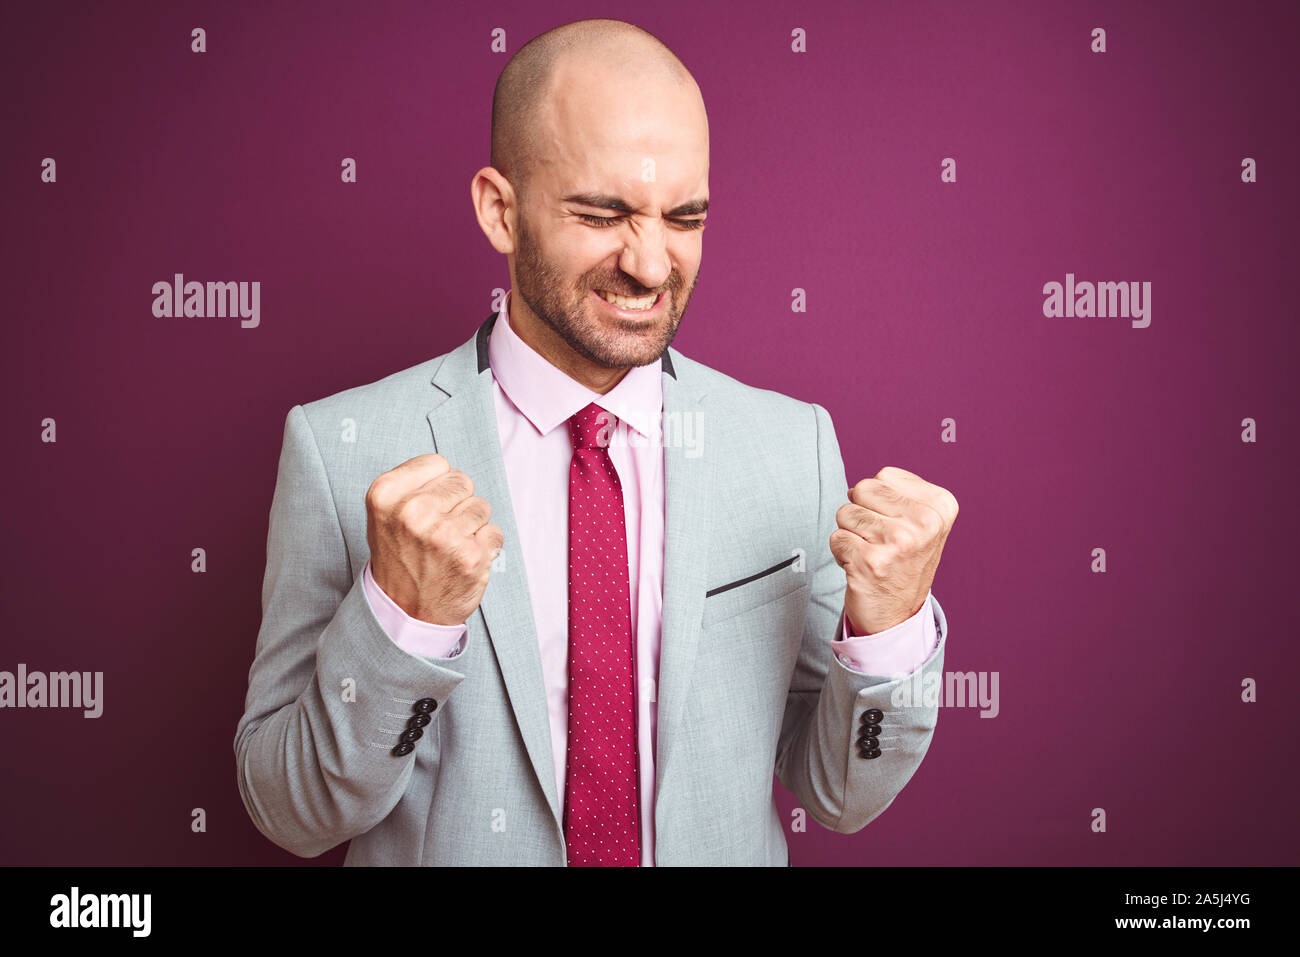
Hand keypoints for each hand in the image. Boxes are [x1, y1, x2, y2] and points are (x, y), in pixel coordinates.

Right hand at [364, 453, 503, 625]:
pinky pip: (494, 532)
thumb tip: (448, 468)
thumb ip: (413, 484)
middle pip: (462, 481)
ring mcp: (444, 535)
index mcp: (386, 494)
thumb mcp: (386, 513)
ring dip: (471, 526)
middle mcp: (414, 511)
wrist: (404, 612)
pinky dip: (484, 546)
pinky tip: (461, 560)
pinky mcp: (471, 556)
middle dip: (456, 503)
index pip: (438, 463)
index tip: (426, 507)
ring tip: (448, 547)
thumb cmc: (400, 558)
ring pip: (481, 506)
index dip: (437, 485)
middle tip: (437, 531)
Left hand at [829, 466, 957, 634]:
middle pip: (862, 489)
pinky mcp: (871, 561)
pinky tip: (862, 567)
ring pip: (845, 513)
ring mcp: (899, 542)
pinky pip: (836, 538)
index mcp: (941, 505)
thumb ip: (895, 493)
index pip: (884, 476)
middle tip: (880, 541)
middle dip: (862, 513)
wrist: (898, 616)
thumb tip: (854, 489)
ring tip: (872, 553)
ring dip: (851, 534)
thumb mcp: (919, 521)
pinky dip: (842, 553)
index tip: (896, 525)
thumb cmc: (903, 562)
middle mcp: (925, 522)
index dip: (880, 500)